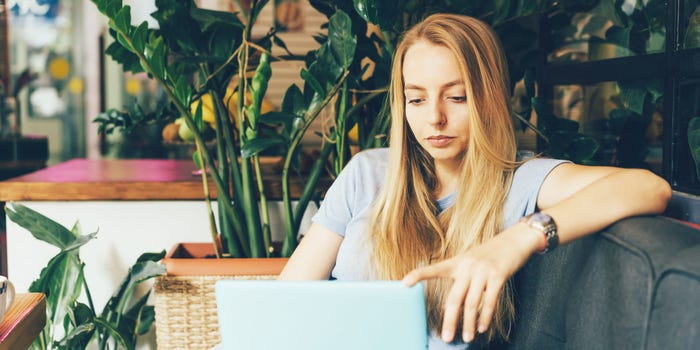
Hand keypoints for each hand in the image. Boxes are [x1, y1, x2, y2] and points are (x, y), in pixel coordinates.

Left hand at [402, 225, 540, 342]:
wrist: (514, 240)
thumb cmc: (490, 254)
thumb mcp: (471, 261)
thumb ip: (462, 279)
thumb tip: (457, 306)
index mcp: (457, 262)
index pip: (434, 269)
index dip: (419, 275)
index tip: (404, 283)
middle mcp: (467, 266)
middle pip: (454, 298)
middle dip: (450, 320)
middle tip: (447, 337)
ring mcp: (482, 270)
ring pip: (472, 303)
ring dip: (469, 323)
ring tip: (467, 337)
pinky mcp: (498, 275)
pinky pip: (490, 300)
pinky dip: (486, 317)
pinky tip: (483, 327)